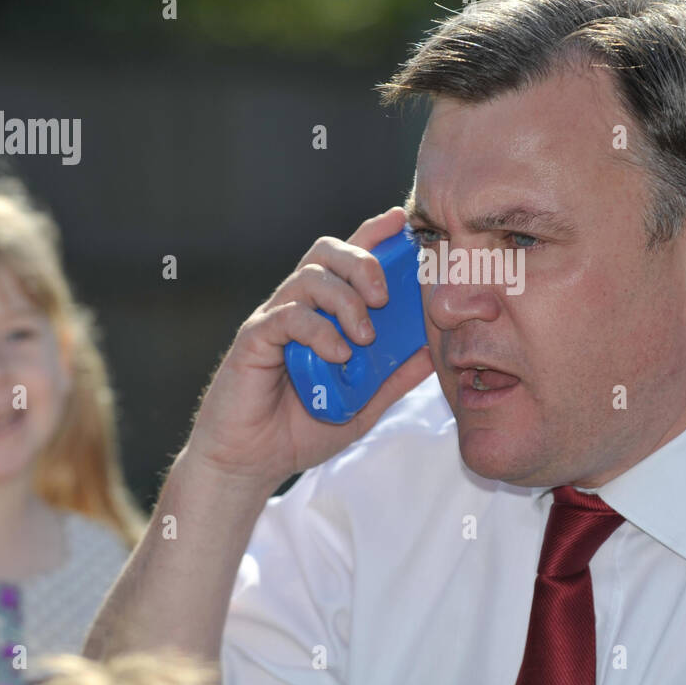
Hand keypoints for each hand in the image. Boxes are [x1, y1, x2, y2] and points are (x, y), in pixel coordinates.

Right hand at [182, 207, 433, 486]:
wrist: (250, 464)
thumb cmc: (300, 429)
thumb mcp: (364, 404)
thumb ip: (395, 377)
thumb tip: (435, 352)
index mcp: (322, 313)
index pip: (346, 260)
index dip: (371, 234)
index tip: (399, 221)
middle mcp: (297, 307)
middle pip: (326, 253)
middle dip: (362, 262)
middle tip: (384, 297)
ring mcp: (273, 320)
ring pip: (308, 278)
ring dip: (345, 301)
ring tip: (364, 338)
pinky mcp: (254, 340)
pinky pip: (287, 316)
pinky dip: (318, 330)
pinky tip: (337, 355)